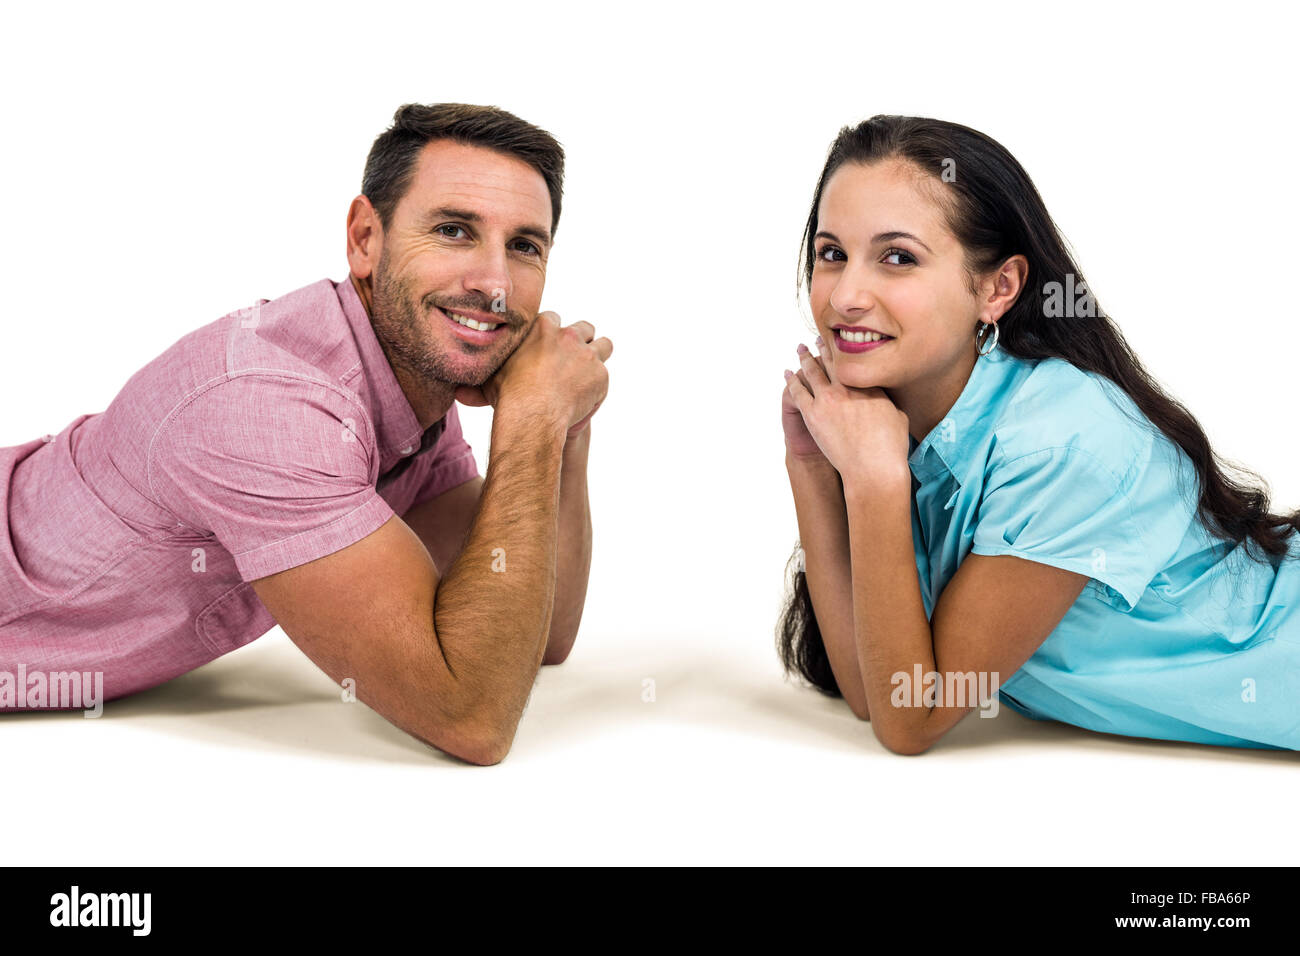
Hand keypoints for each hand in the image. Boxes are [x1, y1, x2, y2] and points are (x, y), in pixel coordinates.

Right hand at [455, 312, 611, 437]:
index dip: (553, 335)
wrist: (532, 415)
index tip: (550, 349)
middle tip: (573, 360)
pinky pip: (603, 376)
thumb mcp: (492, 381)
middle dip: (580, 342)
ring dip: (597, 357)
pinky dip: (597, 385)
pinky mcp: (600, 375)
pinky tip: (585, 397)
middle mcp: (568, 335)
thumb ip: (482, 381)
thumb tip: (458, 393)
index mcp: (542, 328)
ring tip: (587, 373)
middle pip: (584, 328)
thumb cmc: (508, 396)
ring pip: (602, 345)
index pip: (554, 320)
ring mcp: (587, 354)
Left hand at [784, 336, 909, 485]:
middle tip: (816, 338)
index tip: (838, 339)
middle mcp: (848, 386)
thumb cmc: (891, 447)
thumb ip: (891, 402)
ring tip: (800, 350)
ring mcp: (829, 398)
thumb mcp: (899, 416)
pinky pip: (797, 391)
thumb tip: (892, 398)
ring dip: (805, 358)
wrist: (874, 468)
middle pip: (832, 359)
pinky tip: (787, 374)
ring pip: (812, 371)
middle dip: (823, 346)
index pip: (853, 359)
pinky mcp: (813, 414)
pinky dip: (791, 381)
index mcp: (870, 384)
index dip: (844, 348)